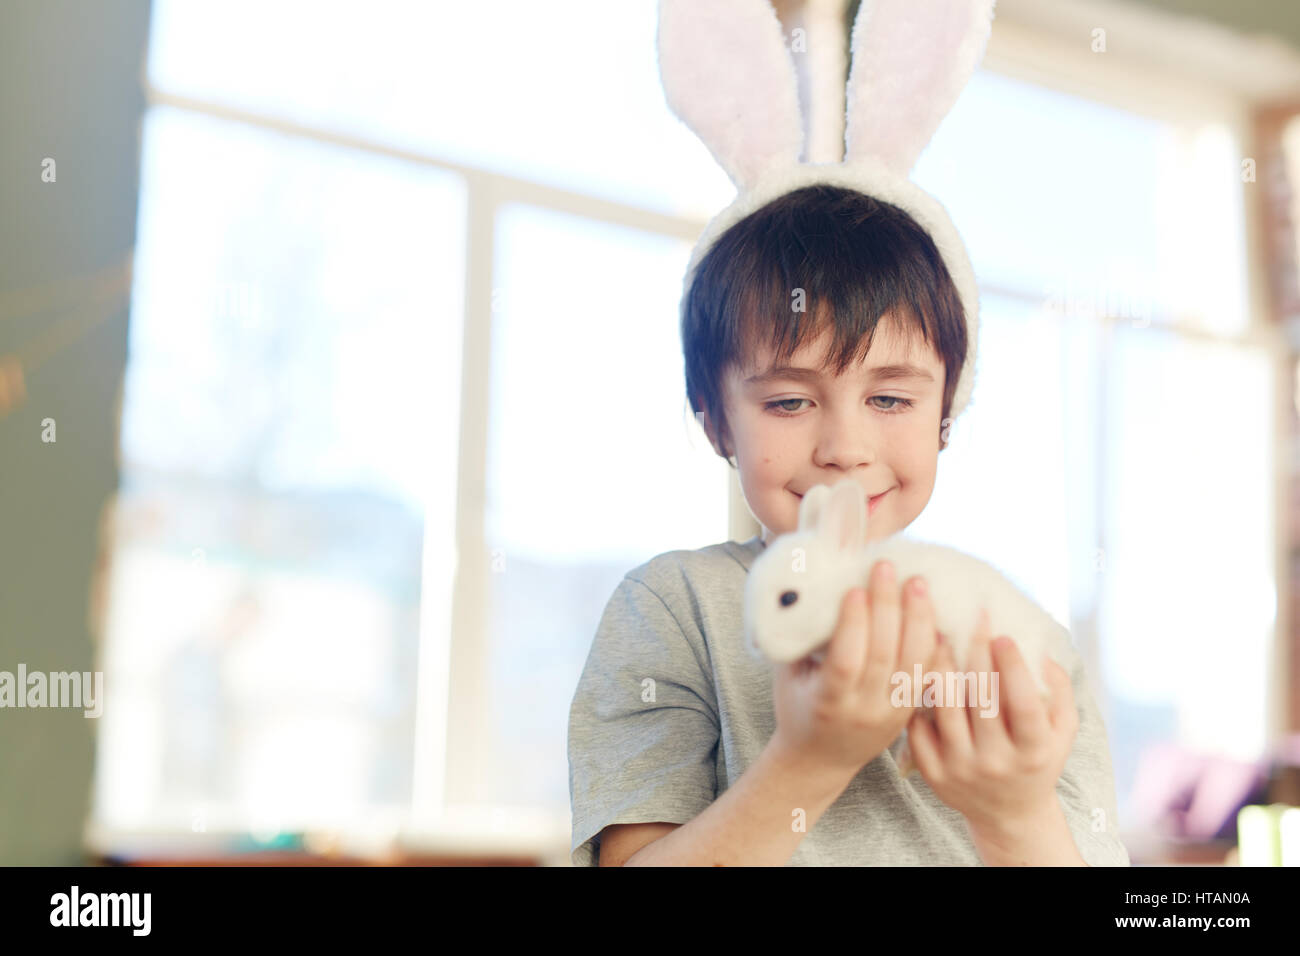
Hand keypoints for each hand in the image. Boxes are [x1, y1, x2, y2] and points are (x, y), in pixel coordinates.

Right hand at [770, 560, 937, 779]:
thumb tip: (803, 587)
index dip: (853, 625)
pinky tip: (936, 614)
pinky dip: (935, 644)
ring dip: (918, 619)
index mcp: (828, 703)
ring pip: (913, 664)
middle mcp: (864, 711)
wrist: (820, 760)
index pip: (846, 662)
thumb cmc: (797, 708)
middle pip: (884, 656)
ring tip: (918, 583)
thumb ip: (798, 640)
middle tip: (888, 568)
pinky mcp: (909, 712)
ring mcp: (891, 714)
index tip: (856, 589)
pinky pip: (929, 675)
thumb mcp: (788, 677)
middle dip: (888, 608)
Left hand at [905, 609, 1078, 841]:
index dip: (1013, 668)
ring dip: (941, 669)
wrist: (1009, 814)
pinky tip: (920, 672)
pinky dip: (920, 700)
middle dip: (975, 655)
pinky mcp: (934, 775)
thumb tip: (1041, 649)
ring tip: (939, 637)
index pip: (1023, 704)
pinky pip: (920, 728)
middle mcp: (997, 763)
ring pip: (945, 709)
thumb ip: (1060, 690)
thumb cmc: (1039, 759)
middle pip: (981, 700)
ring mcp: (962, 770)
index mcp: (1033, 751)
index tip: (1003, 635)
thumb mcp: (1063, 730)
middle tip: (967, 621)